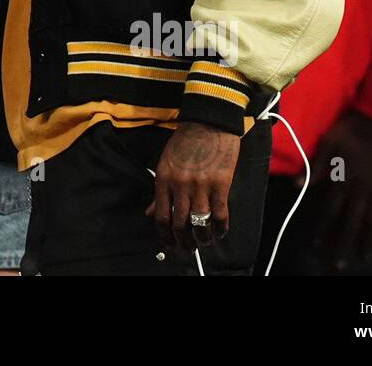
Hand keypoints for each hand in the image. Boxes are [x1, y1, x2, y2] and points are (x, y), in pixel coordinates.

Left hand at [146, 122, 239, 252]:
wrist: (208, 122)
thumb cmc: (186, 141)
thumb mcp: (166, 163)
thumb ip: (161, 191)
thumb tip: (150, 213)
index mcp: (164, 179)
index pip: (160, 216)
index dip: (165, 236)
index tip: (170, 244)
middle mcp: (180, 184)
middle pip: (179, 224)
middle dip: (184, 242)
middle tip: (188, 248)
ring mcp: (201, 185)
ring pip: (199, 223)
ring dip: (202, 238)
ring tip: (204, 241)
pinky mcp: (220, 184)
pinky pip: (219, 214)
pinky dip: (220, 227)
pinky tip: (220, 230)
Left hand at [310, 111, 371, 268]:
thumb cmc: (351, 132)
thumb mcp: (328, 144)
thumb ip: (315, 167)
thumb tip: (298, 185)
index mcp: (344, 180)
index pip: (331, 211)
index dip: (324, 228)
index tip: (318, 244)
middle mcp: (362, 189)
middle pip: (353, 223)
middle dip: (345, 244)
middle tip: (340, 263)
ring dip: (367, 240)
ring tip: (363, 255)